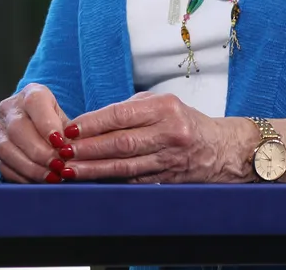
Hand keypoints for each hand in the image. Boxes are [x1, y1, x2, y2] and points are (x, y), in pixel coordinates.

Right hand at [0, 83, 73, 182]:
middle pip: (18, 128)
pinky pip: (2, 164)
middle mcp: (10, 108)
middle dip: (40, 151)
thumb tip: (73, 153)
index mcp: (31, 94)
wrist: (38, 126)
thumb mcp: (67, 121)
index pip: (34, 103)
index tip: (61, 144)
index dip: (47, 125)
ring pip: (6, 148)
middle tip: (58, 166)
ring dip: (30, 166)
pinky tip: (38, 181)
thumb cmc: (57, 124)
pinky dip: (21, 175)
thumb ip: (71, 135)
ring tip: (50, 177)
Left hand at [57, 93, 250, 182]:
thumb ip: (128, 110)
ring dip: (94, 169)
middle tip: (62, 153)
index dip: (92, 124)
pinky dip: (112, 180)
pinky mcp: (170, 179)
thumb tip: (88, 123)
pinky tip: (92, 181)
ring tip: (70, 170)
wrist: (224, 149)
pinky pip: (135, 180)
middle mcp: (169, 132)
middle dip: (88, 149)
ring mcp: (171, 158)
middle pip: (121, 143)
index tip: (69, 130)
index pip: (120, 115)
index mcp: (164, 108)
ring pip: (126, 166)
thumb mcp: (161, 104)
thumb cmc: (184, 121)